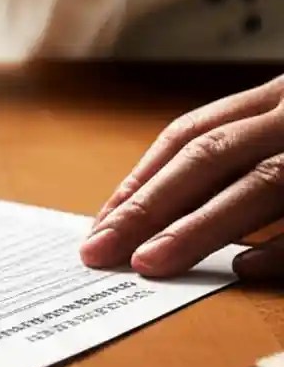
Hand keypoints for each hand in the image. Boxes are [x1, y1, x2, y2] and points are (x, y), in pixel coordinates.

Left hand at [81, 73, 283, 282]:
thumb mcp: (281, 127)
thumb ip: (238, 155)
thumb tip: (157, 214)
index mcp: (275, 100)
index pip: (189, 136)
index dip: (140, 182)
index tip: (100, 228)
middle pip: (211, 155)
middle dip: (148, 206)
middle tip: (100, 252)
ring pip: (262, 182)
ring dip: (199, 226)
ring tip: (149, 262)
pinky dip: (280, 245)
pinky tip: (242, 267)